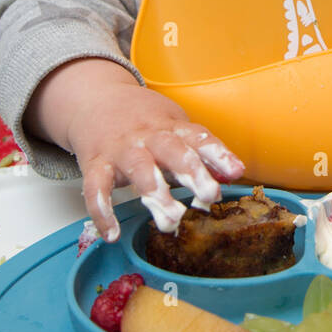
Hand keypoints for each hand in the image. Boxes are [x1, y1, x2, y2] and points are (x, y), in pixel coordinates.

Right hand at [66, 79, 244, 241]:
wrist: (95, 97)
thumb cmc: (141, 117)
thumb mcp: (174, 125)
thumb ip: (200, 150)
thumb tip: (232, 174)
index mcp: (171, 126)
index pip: (198, 137)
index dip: (218, 153)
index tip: (236, 171)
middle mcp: (148, 136)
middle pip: (172, 150)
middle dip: (192, 172)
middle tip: (209, 196)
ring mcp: (121, 149)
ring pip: (139, 168)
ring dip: (156, 192)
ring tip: (171, 218)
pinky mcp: (96, 163)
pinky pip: (96, 187)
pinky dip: (101, 210)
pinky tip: (111, 234)